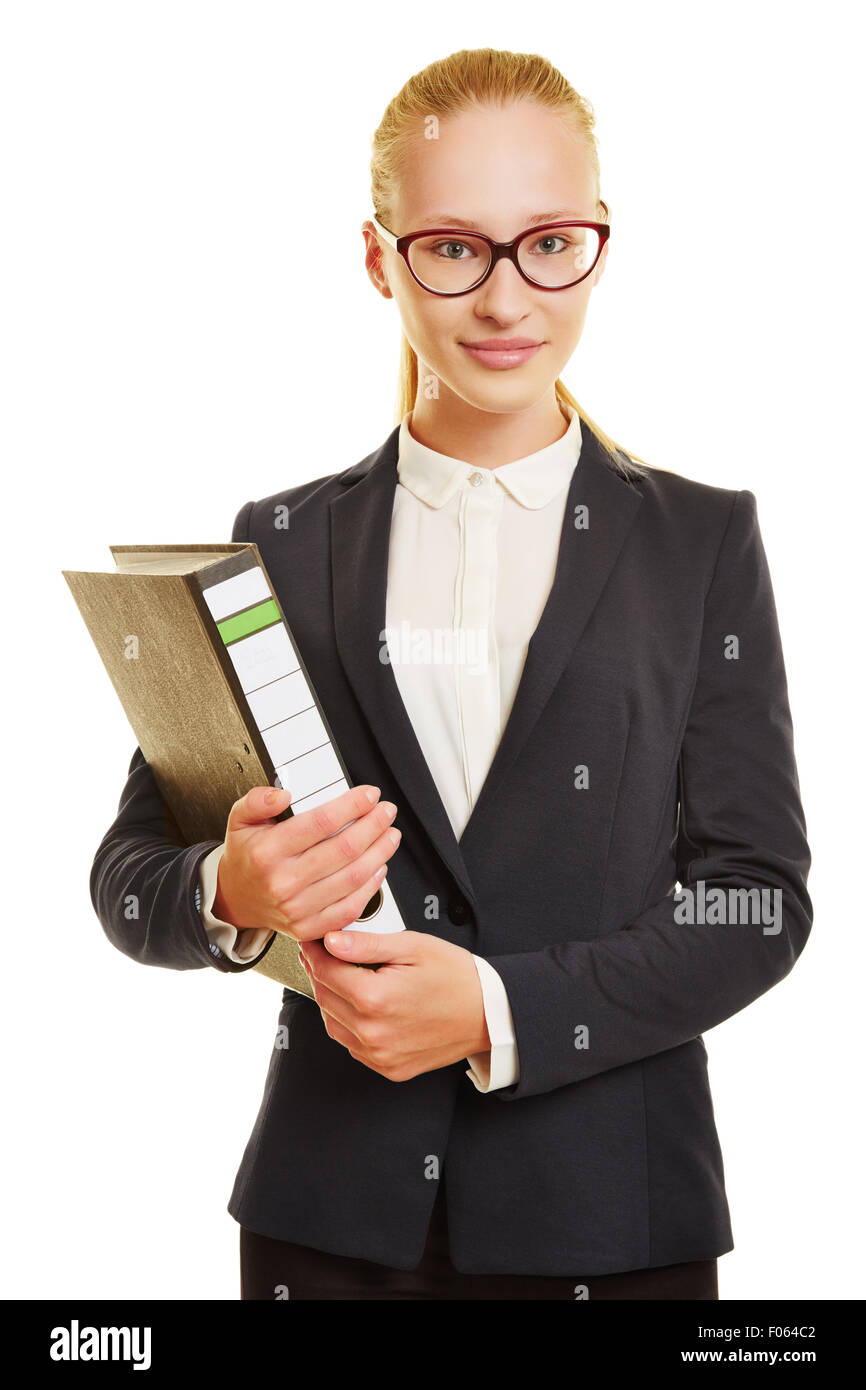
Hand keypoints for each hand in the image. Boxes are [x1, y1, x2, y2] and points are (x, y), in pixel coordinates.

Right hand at [212, 783, 401, 941]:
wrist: (236, 899)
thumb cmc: (247, 857)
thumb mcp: (240, 820)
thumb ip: (257, 801)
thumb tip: (282, 795)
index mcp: (267, 852)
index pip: (320, 823)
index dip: (352, 806)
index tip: (369, 794)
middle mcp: (283, 882)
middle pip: (344, 849)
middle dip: (373, 825)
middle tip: (386, 811)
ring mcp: (297, 909)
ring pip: (353, 878)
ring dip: (380, 853)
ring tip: (390, 835)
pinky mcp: (308, 927)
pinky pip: (350, 908)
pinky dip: (372, 887)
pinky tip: (380, 867)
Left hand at [298, 930, 490, 1080]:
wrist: (488, 1014)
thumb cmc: (456, 976)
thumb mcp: (412, 947)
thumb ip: (366, 945)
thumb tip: (330, 941)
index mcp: (376, 998)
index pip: (325, 971)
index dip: (314, 951)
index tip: (312, 940)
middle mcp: (372, 1033)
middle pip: (324, 997)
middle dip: (319, 972)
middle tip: (321, 952)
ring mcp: (379, 1055)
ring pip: (333, 1024)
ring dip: (330, 999)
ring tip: (341, 976)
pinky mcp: (388, 1067)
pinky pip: (352, 1044)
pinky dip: (347, 1023)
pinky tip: (359, 1005)